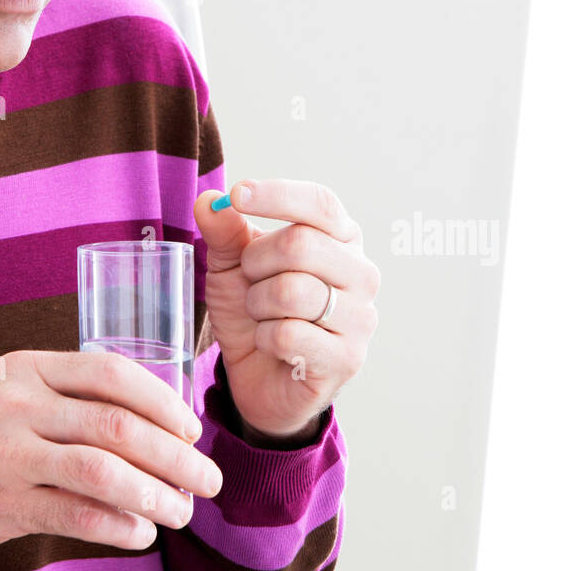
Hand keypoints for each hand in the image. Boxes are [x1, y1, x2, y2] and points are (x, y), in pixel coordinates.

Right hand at [0, 350, 223, 559]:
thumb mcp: (5, 392)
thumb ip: (62, 396)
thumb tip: (146, 420)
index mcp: (27, 368)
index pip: (110, 373)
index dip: (161, 400)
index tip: (191, 426)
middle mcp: (19, 405)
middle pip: (117, 426)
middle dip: (175, 455)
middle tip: (208, 478)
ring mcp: (8, 454)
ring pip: (103, 472)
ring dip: (155, 496)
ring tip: (182, 513)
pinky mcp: (1, 504)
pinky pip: (76, 515)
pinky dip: (117, 527)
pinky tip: (140, 535)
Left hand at [194, 179, 379, 441]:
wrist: (260, 376)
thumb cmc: (255, 310)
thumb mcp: (232, 265)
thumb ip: (224, 232)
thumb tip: (208, 201)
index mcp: (341, 237)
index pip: (320, 203)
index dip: (278, 195)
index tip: (236, 194)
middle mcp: (361, 272)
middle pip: (301, 244)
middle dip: (256, 262)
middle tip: (249, 279)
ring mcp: (360, 317)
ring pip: (292, 291)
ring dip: (258, 303)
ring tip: (261, 314)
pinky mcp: (347, 358)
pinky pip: (290, 334)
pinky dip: (264, 337)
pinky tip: (271, 343)